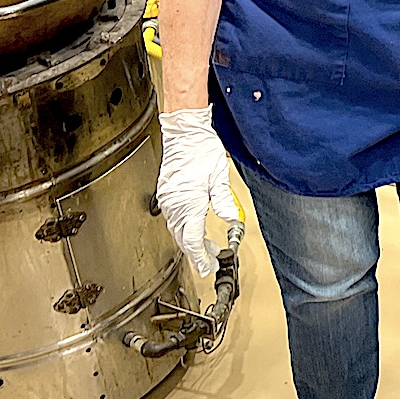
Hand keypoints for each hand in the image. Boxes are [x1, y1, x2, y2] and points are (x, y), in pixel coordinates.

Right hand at [156, 107, 239, 277]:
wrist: (184, 132)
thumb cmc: (201, 149)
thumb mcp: (219, 176)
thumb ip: (224, 201)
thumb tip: (232, 219)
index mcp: (188, 202)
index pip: (192, 239)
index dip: (201, 256)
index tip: (208, 266)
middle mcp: (174, 204)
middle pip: (183, 238)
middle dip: (196, 253)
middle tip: (209, 262)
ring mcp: (168, 199)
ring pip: (177, 229)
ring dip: (190, 241)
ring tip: (206, 247)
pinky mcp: (167, 194)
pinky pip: (174, 218)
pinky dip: (184, 228)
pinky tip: (195, 228)